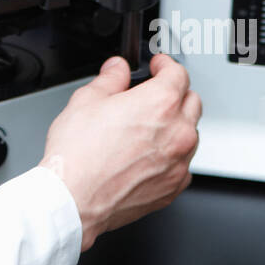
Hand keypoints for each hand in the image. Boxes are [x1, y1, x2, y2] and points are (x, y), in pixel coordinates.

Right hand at [39, 52, 201, 251]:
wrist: (73, 199)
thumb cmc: (77, 155)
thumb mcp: (86, 100)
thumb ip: (110, 78)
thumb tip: (118, 69)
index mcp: (160, 104)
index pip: (178, 73)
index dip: (165, 65)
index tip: (157, 66)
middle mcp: (177, 133)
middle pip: (192, 101)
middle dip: (175, 93)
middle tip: (152, 94)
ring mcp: (178, 163)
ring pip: (191, 134)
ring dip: (176, 125)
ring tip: (146, 128)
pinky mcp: (173, 187)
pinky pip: (183, 164)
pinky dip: (171, 156)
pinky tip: (146, 155)